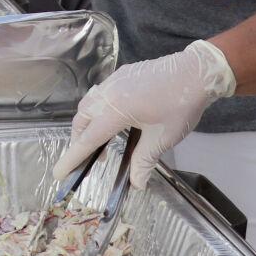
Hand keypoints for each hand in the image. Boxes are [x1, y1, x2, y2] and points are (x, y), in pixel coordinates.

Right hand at [50, 39, 235, 188]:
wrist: (197, 72)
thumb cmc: (180, 106)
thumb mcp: (162, 138)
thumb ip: (144, 161)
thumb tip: (136, 184)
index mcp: (115, 111)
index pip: (88, 139)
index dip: (73, 158)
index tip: (59, 173)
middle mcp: (108, 93)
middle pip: (82, 118)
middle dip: (79, 139)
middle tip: (86, 157)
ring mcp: (115, 80)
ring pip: (89, 103)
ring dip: (87, 122)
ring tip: (100, 139)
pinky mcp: (123, 74)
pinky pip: (101, 93)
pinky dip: (98, 108)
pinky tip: (115, 116)